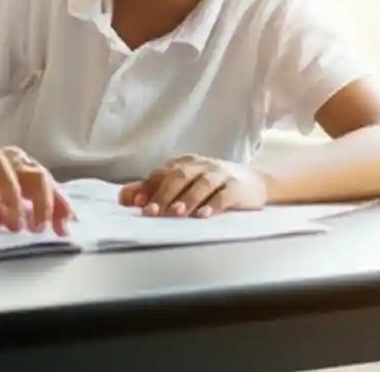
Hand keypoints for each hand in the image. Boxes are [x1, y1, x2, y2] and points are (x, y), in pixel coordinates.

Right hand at [0, 153, 71, 239]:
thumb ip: (2, 214)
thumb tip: (33, 221)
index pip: (38, 179)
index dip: (58, 201)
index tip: (67, 226)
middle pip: (30, 171)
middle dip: (47, 199)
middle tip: (49, 230)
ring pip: (4, 169)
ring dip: (17, 198)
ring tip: (21, 228)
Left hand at [119, 154, 267, 217]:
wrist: (254, 182)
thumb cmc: (211, 185)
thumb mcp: (183, 183)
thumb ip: (154, 189)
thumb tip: (125, 198)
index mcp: (184, 163)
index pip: (161, 173)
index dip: (147, 187)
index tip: (136, 204)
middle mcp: (201, 165)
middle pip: (179, 176)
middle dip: (163, 194)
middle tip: (152, 211)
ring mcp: (220, 174)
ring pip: (201, 184)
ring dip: (187, 199)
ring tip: (176, 213)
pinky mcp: (238, 187)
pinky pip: (224, 195)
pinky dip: (213, 204)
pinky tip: (203, 215)